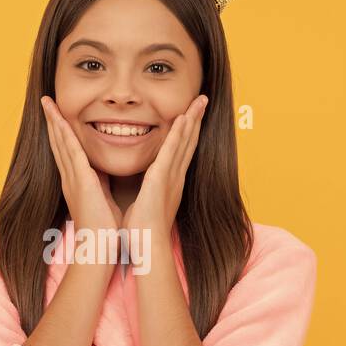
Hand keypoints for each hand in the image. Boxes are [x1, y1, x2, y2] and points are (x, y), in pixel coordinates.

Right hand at [41, 96, 121, 234]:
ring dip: (54, 122)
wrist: (99, 246)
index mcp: (76, 182)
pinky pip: (71, 151)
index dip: (61, 132)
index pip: (66, 151)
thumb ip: (101, 183)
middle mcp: (70, 178)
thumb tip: (104, 171)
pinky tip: (60, 120)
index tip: (57, 115)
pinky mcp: (80, 179)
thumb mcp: (103, 198)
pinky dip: (65, 134)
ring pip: (61, 143)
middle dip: (52, 121)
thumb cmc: (104, 228)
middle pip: (58, 143)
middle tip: (46, 102)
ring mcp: (73, 178)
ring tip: (48, 103)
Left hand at [124, 94, 206, 235]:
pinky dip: (179, 134)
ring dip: (192, 120)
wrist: (145, 245)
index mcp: (171, 182)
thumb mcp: (146, 203)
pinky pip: (172, 151)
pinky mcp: (162, 178)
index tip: (192, 115)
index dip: (188, 132)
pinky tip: (184, 118)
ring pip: (185, 142)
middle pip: (189, 142)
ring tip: (199, 100)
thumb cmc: (143, 230)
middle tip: (203, 100)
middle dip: (196, 120)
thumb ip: (147, 191)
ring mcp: (171, 176)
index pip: (181, 151)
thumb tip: (143, 188)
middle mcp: (176, 177)